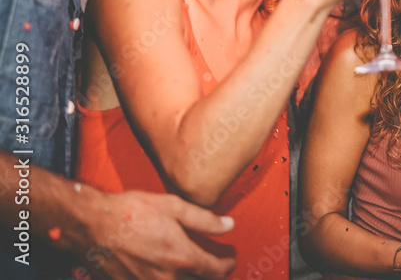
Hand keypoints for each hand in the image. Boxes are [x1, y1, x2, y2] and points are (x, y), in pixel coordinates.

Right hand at [78, 191, 234, 278]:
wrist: (91, 224)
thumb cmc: (131, 211)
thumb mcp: (174, 206)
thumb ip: (204, 219)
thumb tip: (228, 225)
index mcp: (180, 256)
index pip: (213, 270)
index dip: (226, 266)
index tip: (230, 260)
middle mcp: (165, 276)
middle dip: (209, 276)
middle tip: (214, 267)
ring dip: (188, 279)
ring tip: (193, 271)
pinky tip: (165, 272)